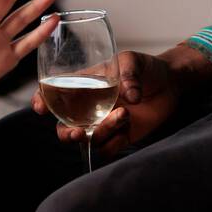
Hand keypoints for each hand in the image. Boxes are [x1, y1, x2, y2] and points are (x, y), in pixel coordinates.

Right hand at [31, 47, 211, 157]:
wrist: (170, 83)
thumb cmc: (145, 68)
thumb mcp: (132, 61)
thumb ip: (128, 75)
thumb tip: (130, 97)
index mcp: (81, 87)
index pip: (53, 95)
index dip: (41, 102)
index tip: (40, 107)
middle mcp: (87, 109)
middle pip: (63, 128)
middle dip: (66, 134)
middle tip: (78, 132)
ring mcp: (102, 125)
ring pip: (86, 141)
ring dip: (101, 132)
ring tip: (123, 115)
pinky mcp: (119, 137)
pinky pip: (107, 150)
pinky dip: (115, 142)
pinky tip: (128, 126)